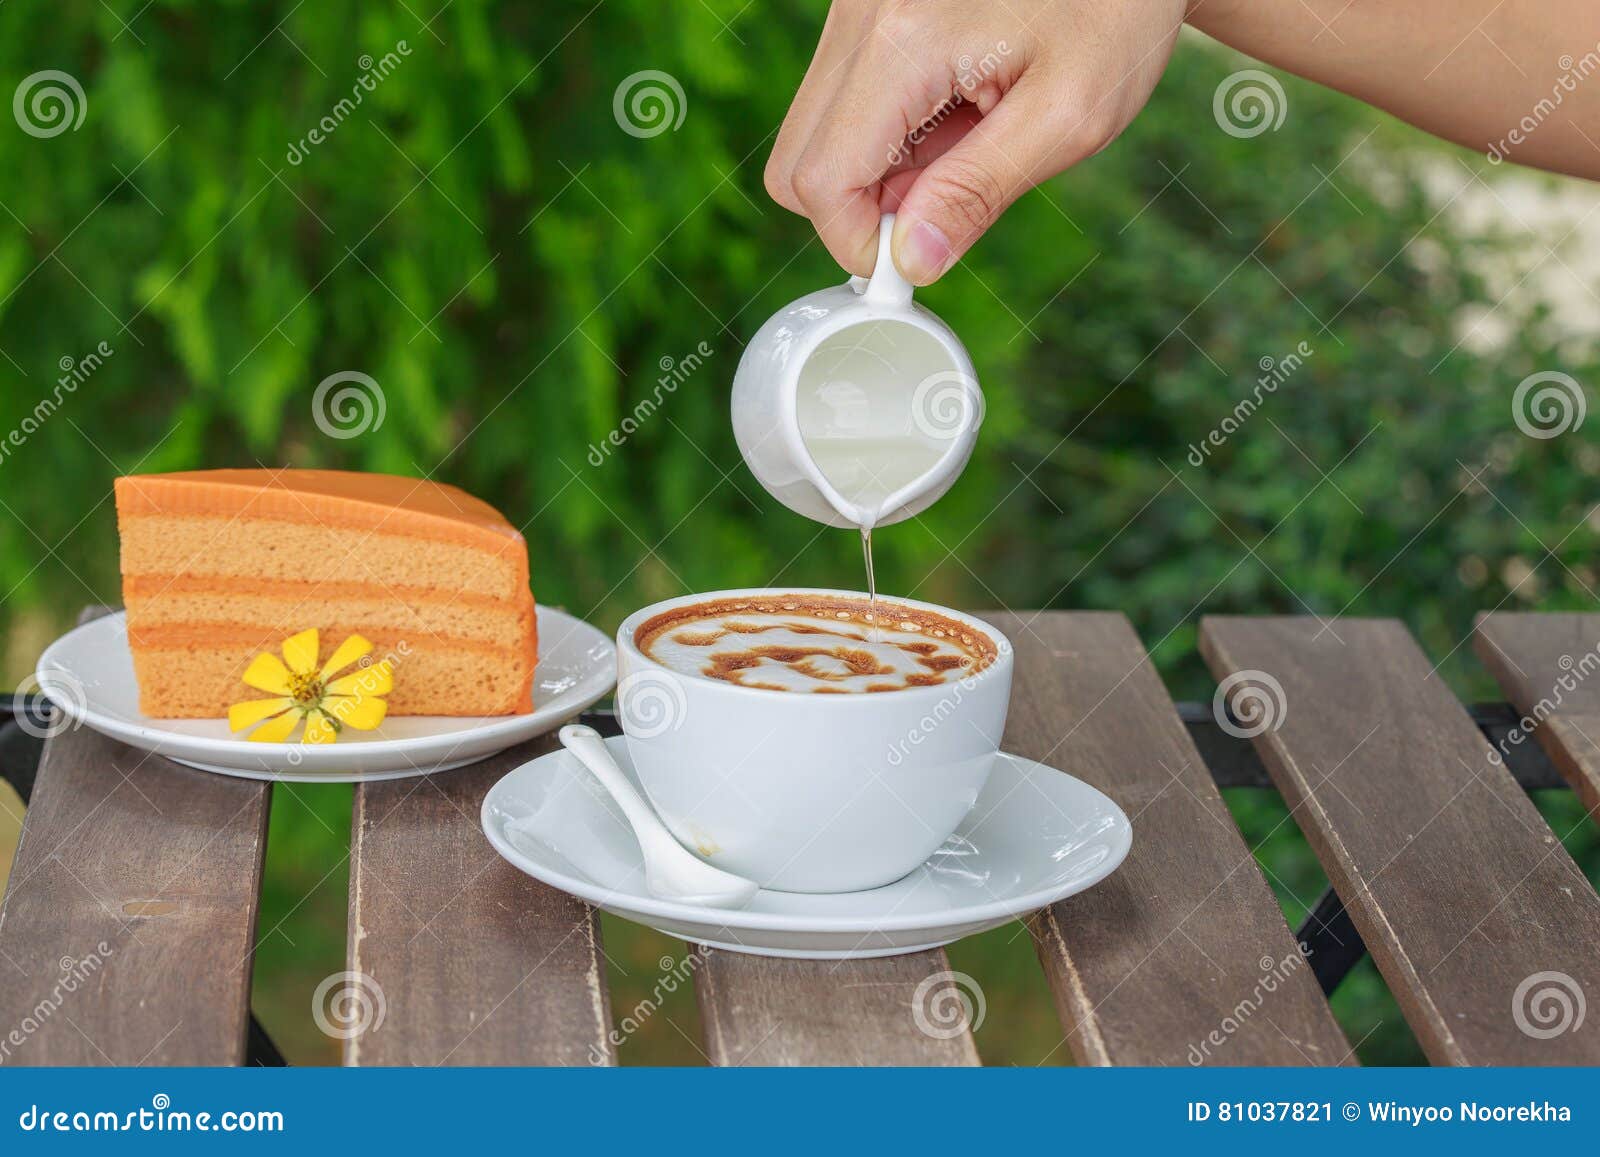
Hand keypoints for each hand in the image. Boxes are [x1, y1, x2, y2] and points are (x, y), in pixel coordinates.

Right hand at [764, 0, 1187, 283]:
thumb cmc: (1115, 10)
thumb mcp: (1068, 116)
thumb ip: (979, 192)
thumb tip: (913, 260)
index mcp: (906, 40)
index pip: (821, 180)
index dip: (859, 242)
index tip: (916, 261)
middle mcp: (861, 14)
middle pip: (798, 160)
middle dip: (859, 208)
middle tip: (944, 202)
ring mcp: (856, 5)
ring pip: (814, 134)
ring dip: (878, 168)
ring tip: (965, 137)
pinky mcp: (866, 8)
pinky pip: (841, 100)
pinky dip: (887, 129)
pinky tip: (954, 108)